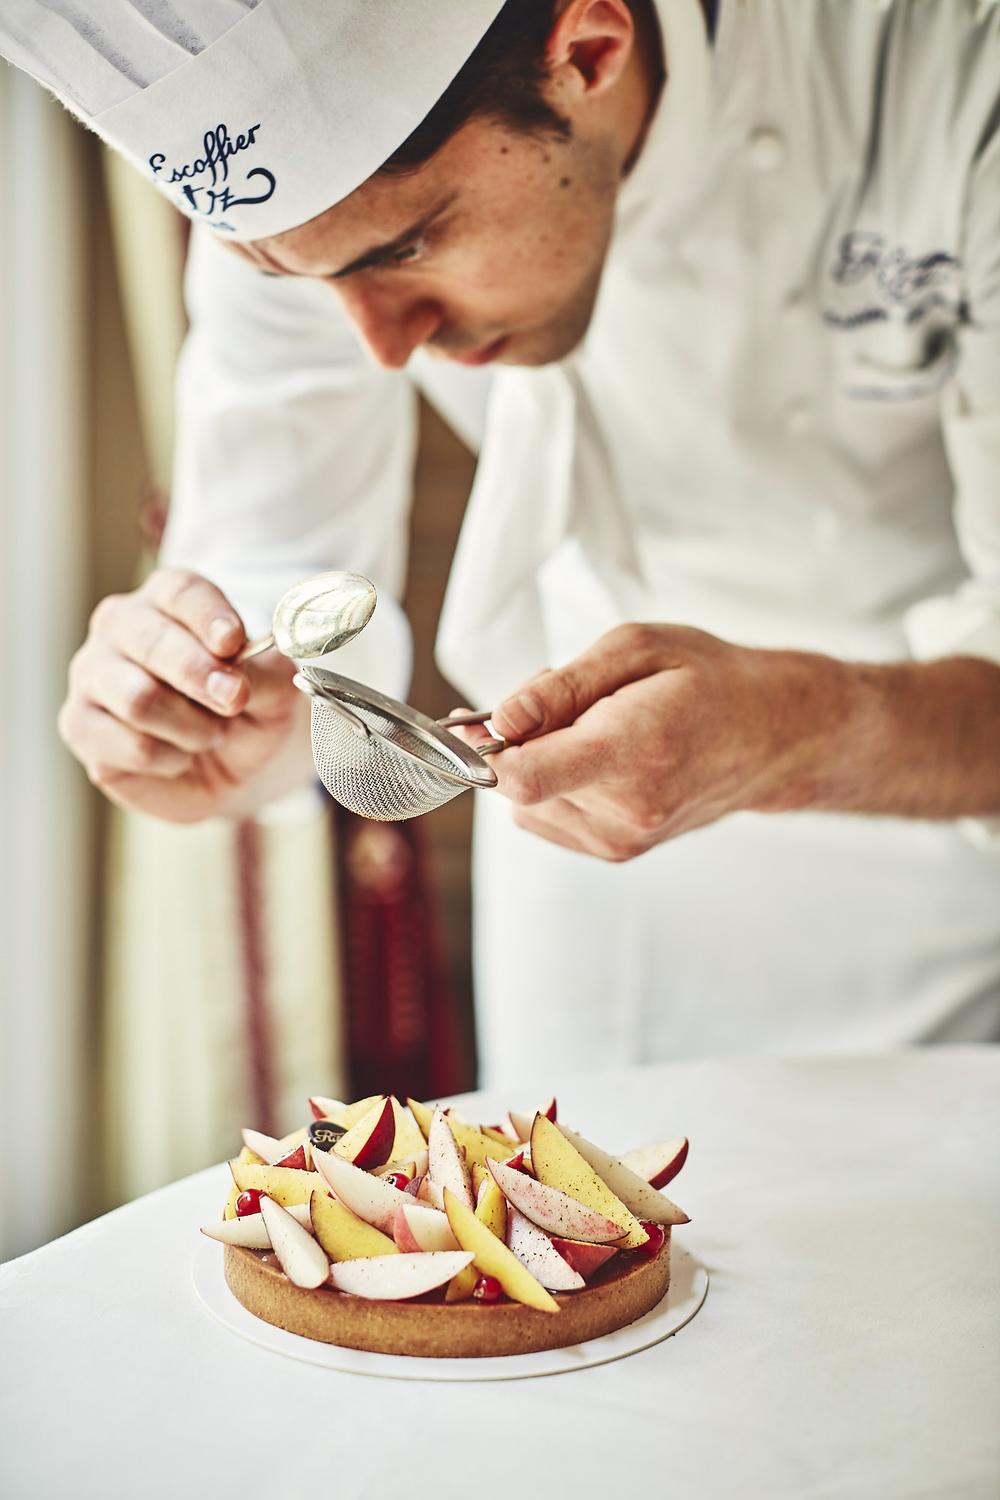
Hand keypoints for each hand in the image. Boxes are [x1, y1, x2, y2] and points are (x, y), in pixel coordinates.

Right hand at [59, 569, 302, 822]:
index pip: (181, 592)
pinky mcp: (80, 726)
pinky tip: (180, 756)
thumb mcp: (273, 689)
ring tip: (211, 734)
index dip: (208, 616)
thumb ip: (263, 675)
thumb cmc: (248, 711)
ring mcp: (92, 674)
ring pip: (139, 699)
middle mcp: (120, 627)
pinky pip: (132, 746)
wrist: (232, 767)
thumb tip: (236, 676)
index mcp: (167, 599)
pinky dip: (172, 759)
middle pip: (153, 644)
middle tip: (234, 700)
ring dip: (192, 726)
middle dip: (200, 676)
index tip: (232, 642)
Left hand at [457, 623, 850, 860]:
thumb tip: (499, 719)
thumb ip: (560, 686)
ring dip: (540, 762)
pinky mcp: (615, 852)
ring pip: (524, 803)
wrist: (771, 735)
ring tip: (597, 729)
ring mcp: (621, 840)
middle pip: (516, 785)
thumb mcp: (636, 647)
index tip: (486, 720)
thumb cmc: (707, 680)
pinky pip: (545, 818)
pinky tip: (601, 758)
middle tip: (572, 702)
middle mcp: (626, 810)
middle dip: (521, 739)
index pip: (521, 778)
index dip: (486, 748)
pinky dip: (555, 784)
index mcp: (633, 750)